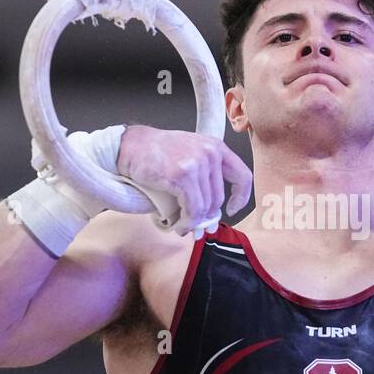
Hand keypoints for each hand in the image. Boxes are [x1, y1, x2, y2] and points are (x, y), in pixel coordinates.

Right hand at [115, 125, 252, 236]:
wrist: (131, 145)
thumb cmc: (158, 153)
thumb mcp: (190, 153)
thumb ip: (205, 177)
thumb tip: (212, 215)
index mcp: (216, 147)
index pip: (242, 176)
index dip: (241, 197)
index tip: (231, 210)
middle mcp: (210, 152)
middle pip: (218, 198)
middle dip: (208, 217)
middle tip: (198, 229)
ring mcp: (196, 163)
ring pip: (204, 206)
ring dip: (194, 222)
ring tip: (184, 228)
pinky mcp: (182, 175)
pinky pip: (192, 208)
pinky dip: (186, 222)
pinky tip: (179, 226)